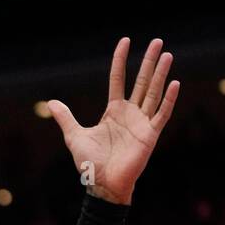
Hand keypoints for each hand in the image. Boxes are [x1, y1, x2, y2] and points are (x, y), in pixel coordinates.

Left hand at [48, 37, 179, 204]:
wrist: (103, 184)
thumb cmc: (91, 163)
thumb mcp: (74, 136)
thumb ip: (66, 118)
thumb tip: (50, 103)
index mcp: (113, 111)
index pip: (118, 79)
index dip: (120, 60)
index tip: (125, 41)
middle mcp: (130, 114)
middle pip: (141, 81)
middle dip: (149, 61)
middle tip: (158, 41)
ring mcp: (142, 123)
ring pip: (153, 92)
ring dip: (160, 74)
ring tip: (167, 54)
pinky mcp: (150, 135)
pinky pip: (161, 114)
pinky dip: (168, 99)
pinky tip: (174, 82)